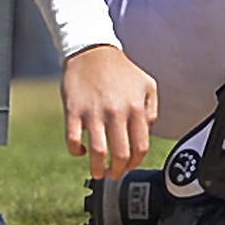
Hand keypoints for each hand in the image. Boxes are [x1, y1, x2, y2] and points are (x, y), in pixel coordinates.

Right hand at [60, 44, 157, 179]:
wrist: (92, 50)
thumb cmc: (121, 70)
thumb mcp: (147, 85)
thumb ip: (151, 110)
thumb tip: (147, 133)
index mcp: (136, 108)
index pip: (140, 147)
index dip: (135, 162)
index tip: (129, 166)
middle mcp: (117, 112)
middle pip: (121, 154)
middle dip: (118, 171)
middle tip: (114, 174)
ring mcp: (94, 112)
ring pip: (97, 153)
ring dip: (97, 169)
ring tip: (97, 173)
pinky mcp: (73, 111)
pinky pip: (73, 140)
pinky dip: (76, 152)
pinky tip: (80, 151)